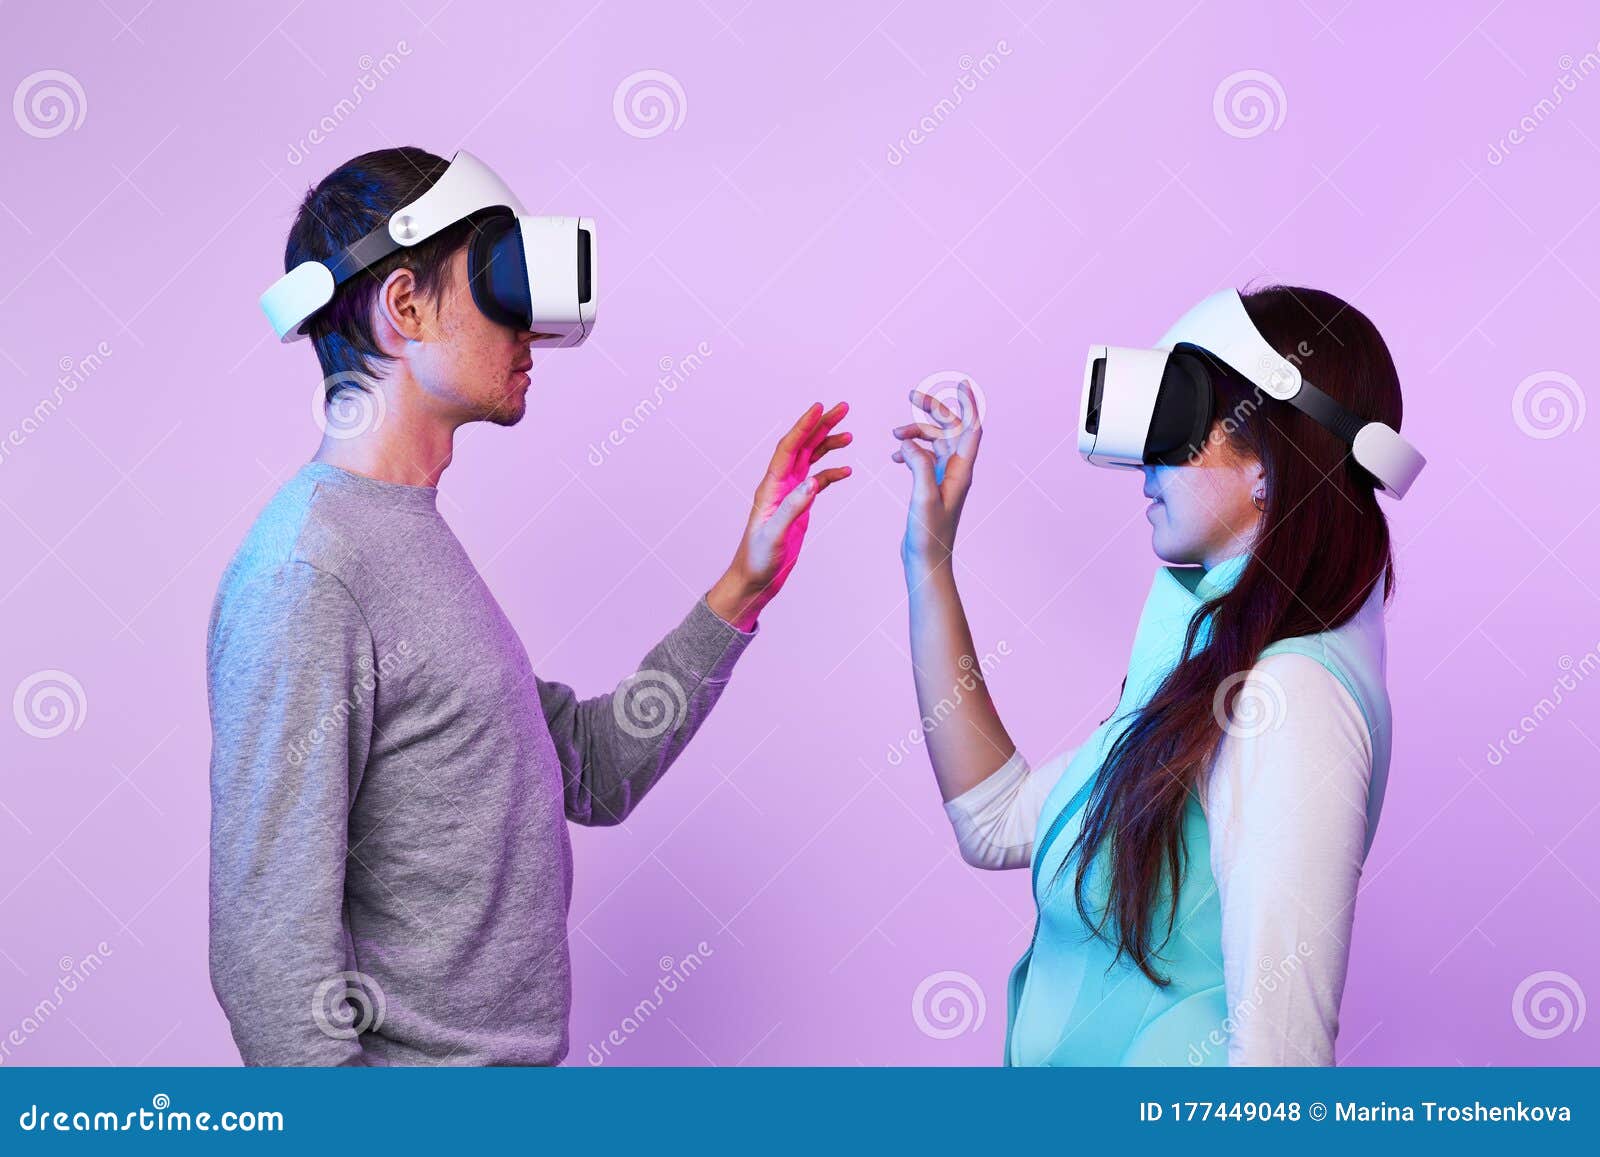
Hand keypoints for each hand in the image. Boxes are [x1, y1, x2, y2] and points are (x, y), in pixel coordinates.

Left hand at [707, 402, 852, 629]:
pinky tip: (846, 469)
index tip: (819, 407)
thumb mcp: (774, 536)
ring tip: (849, 433)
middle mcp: (779, 485)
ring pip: (810, 460)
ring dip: (827, 444)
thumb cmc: (758, 559)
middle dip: (821, 425)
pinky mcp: (798, 506)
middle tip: (843, 408)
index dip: (803, 426)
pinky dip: (831, 473)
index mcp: (771, 487)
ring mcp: (789, 494)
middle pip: (801, 446)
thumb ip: (793, 508)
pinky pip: (817, 481)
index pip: (788, 448)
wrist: (755, 579)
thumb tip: (813, 484)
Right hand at [891, 380, 982, 576]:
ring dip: (915, 433)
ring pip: (934, 442)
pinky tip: (895, 456)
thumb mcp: (923, 497)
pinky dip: (910, 450)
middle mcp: (956, 471)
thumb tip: (908, 442)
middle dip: (932, 410)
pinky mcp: (932, 486)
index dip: (969, 404)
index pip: (971, 428)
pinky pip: (924, 457)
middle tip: (911, 395)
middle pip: (950, 429)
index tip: (960, 383)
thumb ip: (918, 465)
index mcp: (961, 471)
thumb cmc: (929, 536)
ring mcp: (944, 478)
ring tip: (894, 436)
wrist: (927, 561)